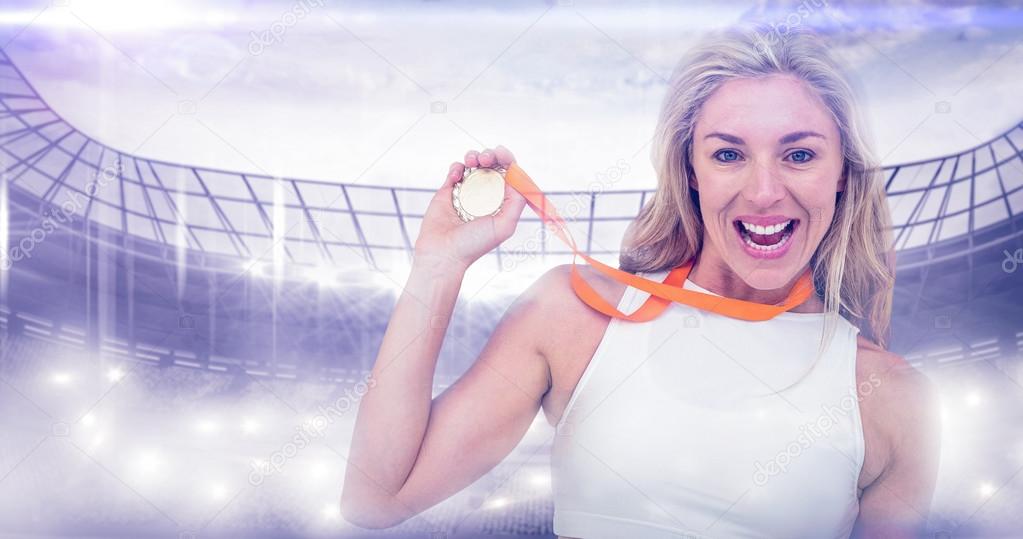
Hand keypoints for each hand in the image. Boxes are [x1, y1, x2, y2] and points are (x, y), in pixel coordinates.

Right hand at [413, 145, 527, 272]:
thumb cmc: (474, 244)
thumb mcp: (505, 225)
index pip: (509, 175)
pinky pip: (455, 170)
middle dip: (490, 156)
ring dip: (474, 156)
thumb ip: (516, 201)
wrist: (442, 253)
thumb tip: (518, 177)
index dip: (508, 160)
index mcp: (501, 202)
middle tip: (486, 158)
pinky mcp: (448, 191)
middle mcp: (485, 196)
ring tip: (472, 160)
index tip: (501, 153)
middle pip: (492, 166)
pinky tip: (457, 175)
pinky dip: (457, 166)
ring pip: (473, 164)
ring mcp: (466, 192)